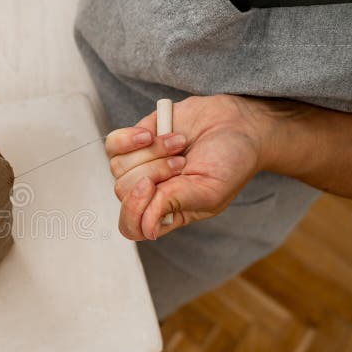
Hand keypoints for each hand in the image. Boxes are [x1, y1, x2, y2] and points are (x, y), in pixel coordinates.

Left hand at [105, 95, 273, 240]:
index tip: (151, 186)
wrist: (238, 123)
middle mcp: (148, 192)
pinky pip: (113, 145)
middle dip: (153, 171)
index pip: (132, 226)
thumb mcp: (211, 190)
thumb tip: (147, 229)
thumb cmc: (230, 161)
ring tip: (178, 145)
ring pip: (117, 167)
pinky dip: (130, 138)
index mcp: (166, 213)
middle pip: (123, 191)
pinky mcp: (134, 140)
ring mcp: (139, 166)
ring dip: (151, 152)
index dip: (133, 210)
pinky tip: (151, 134)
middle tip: (182, 162)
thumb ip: (175, 204)